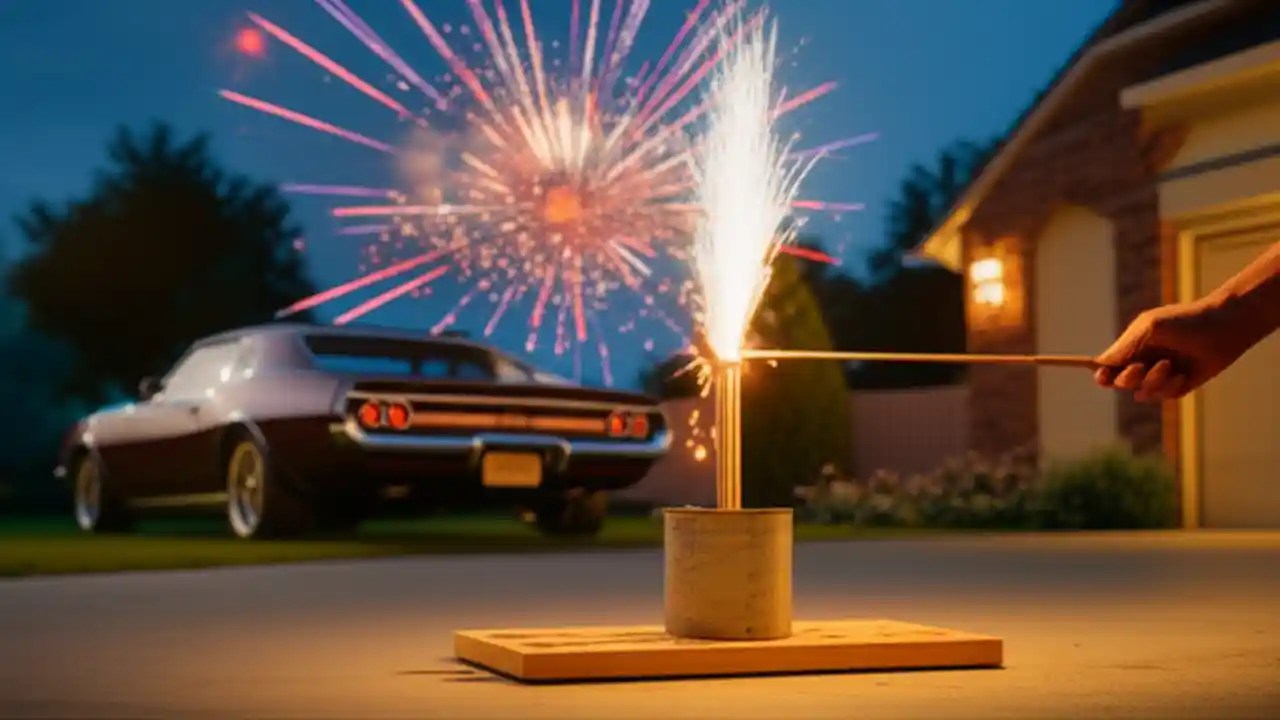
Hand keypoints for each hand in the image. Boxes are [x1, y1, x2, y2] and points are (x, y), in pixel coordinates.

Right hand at [1094, 296, 1250, 401]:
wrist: (1223, 328)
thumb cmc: (1185, 322)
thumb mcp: (1149, 328)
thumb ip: (1125, 346)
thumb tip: (1101, 363)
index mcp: (1133, 347)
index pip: (1108, 366)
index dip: (1102, 374)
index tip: (1103, 376)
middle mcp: (1144, 363)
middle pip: (1120, 383)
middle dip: (1128, 378)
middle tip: (1138, 368)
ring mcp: (1161, 376)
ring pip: (1142, 392)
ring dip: (1153, 381)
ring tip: (1169, 366)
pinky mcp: (1178, 386)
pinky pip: (1163, 396)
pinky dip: (1170, 386)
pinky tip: (1183, 374)